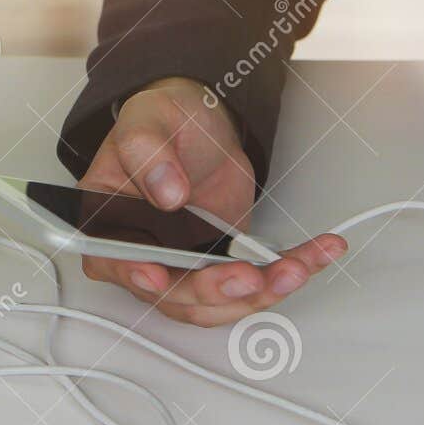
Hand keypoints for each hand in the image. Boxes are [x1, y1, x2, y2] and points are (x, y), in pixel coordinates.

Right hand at [79, 77, 345, 326]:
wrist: (198, 125)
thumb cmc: (160, 124)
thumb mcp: (146, 122)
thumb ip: (147, 154)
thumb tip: (166, 191)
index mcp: (107, 226)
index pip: (113, 261)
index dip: (136, 275)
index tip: (157, 277)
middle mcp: (144, 255)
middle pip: (173, 294)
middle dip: (215, 290)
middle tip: (248, 275)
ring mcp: (185, 265)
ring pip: (217, 302)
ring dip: (259, 292)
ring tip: (294, 268)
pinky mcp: (223, 262)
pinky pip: (255, 280)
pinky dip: (288, 271)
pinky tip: (316, 255)